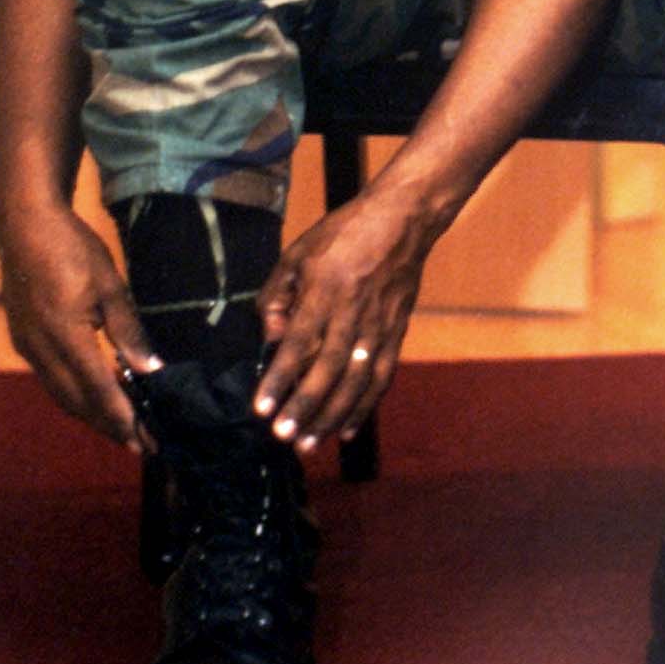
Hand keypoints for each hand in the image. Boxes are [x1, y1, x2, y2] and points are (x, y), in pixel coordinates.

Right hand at [0, 202, 159, 449]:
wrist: (25, 225)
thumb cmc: (73, 249)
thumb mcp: (110, 286)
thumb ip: (127, 331)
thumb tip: (149, 370)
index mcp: (65, 336)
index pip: (99, 390)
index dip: (124, 418)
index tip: (148, 440)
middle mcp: (41, 350)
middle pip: (77, 402)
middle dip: (109, 426)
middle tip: (142, 444)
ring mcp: (28, 347)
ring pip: (61, 395)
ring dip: (91, 415)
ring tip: (122, 429)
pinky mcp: (23, 341)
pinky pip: (51, 381)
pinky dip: (75, 395)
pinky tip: (94, 398)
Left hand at [255, 181, 433, 450]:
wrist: (402, 220)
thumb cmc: (344, 233)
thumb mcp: (298, 253)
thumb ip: (278, 295)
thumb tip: (270, 336)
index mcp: (326, 290)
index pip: (299, 342)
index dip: (280, 377)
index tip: (262, 408)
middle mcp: (353, 312)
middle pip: (328, 368)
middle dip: (305, 406)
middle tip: (284, 437)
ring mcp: (379, 326)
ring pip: (356, 380)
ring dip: (332, 415)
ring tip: (309, 443)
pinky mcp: (396, 333)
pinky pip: (380, 377)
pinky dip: (365, 407)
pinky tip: (347, 430)